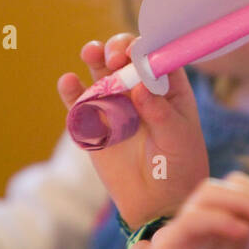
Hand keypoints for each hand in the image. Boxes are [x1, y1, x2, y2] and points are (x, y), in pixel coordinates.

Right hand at [56, 34, 208, 228]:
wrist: (159, 200)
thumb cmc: (180, 164)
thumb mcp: (178, 137)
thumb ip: (160, 113)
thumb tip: (141, 88)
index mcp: (168, 86)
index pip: (156, 55)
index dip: (146, 47)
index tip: (138, 53)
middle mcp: (140, 88)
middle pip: (126, 57)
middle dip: (118, 49)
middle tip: (115, 57)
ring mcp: (115, 103)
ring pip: (101, 72)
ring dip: (95, 57)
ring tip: (91, 52)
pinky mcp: (93, 123)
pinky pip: (79, 102)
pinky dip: (71, 90)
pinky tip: (69, 81)